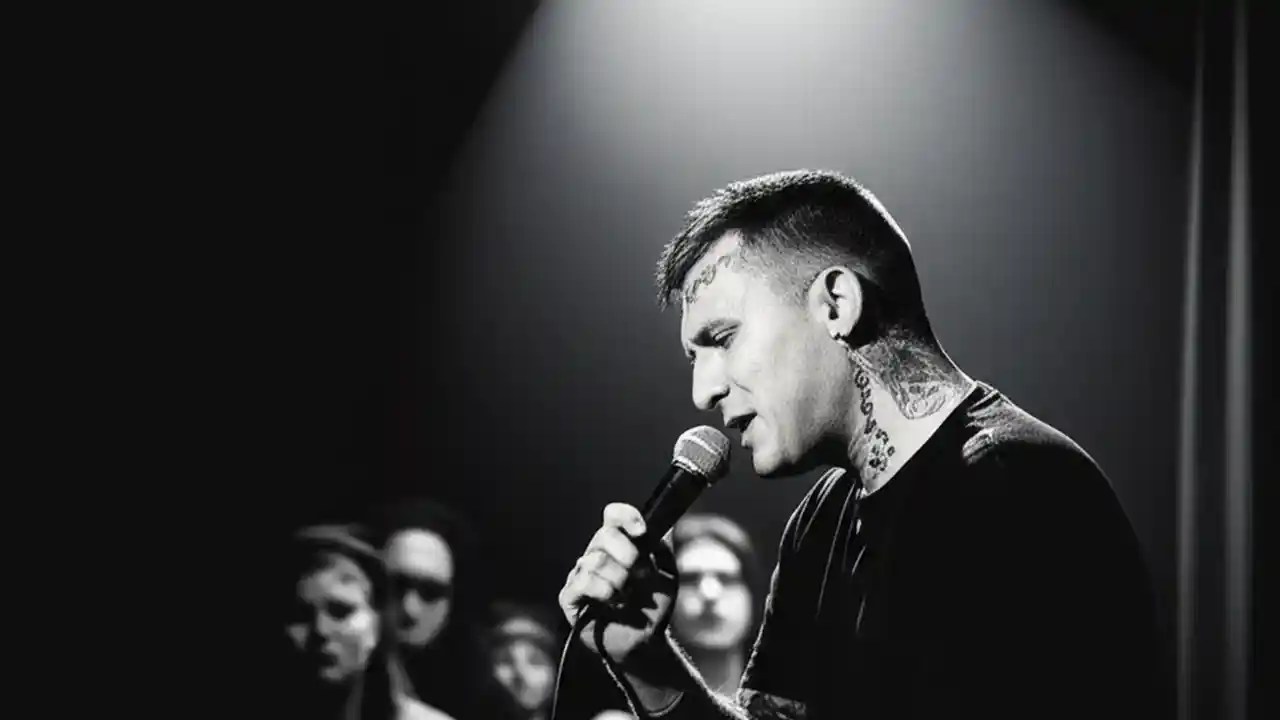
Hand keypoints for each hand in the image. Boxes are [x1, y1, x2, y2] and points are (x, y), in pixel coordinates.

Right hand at [558, 503, 676, 667]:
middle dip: (629, 556)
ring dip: (620, 581)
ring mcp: (580, 574)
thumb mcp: (667, 574)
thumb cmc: (654, 607)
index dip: (626, 517)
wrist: (645, 641)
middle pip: (604, 535)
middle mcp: (596, 554)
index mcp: (619, 543)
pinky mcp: (570, 596)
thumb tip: (657, 527)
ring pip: (595, 561)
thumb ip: (662, 548)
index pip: (613, 516)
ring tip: (628, 597)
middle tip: (642, 576)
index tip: (642, 532)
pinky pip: (583, 582)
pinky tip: (613, 603)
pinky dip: (603, 591)